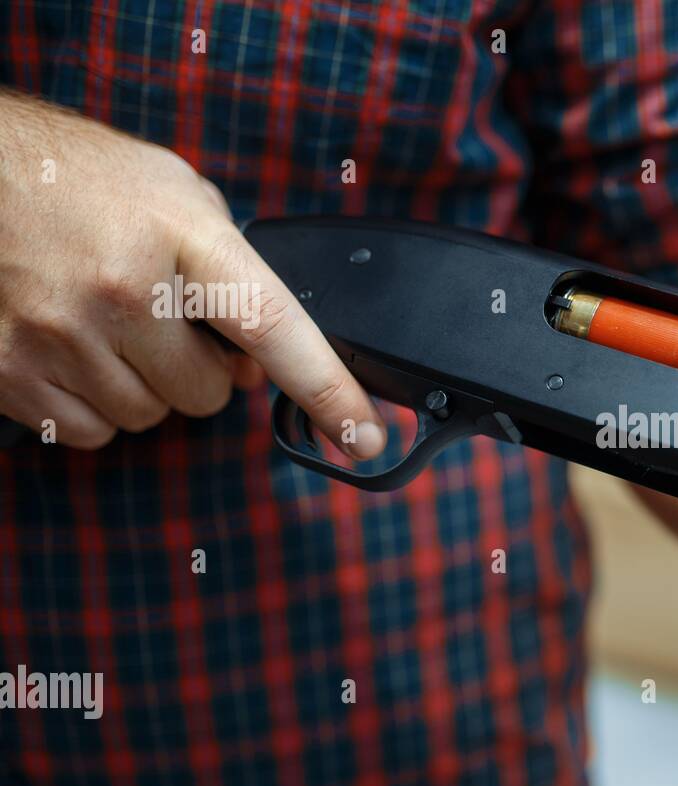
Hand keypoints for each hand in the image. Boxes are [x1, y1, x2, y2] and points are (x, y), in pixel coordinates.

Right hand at [0, 89, 384, 455]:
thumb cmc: (82, 180)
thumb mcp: (177, 196)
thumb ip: (233, 270)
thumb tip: (262, 357)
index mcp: (181, 238)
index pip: (275, 330)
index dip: (329, 391)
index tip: (365, 437)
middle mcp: (122, 292)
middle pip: (208, 395)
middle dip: (200, 369)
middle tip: (163, 319)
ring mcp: (61, 336)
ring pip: (149, 417)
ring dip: (144, 385)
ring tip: (109, 323)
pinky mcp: (10, 371)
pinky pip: (92, 432)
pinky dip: (93, 404)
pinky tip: (75, 349)